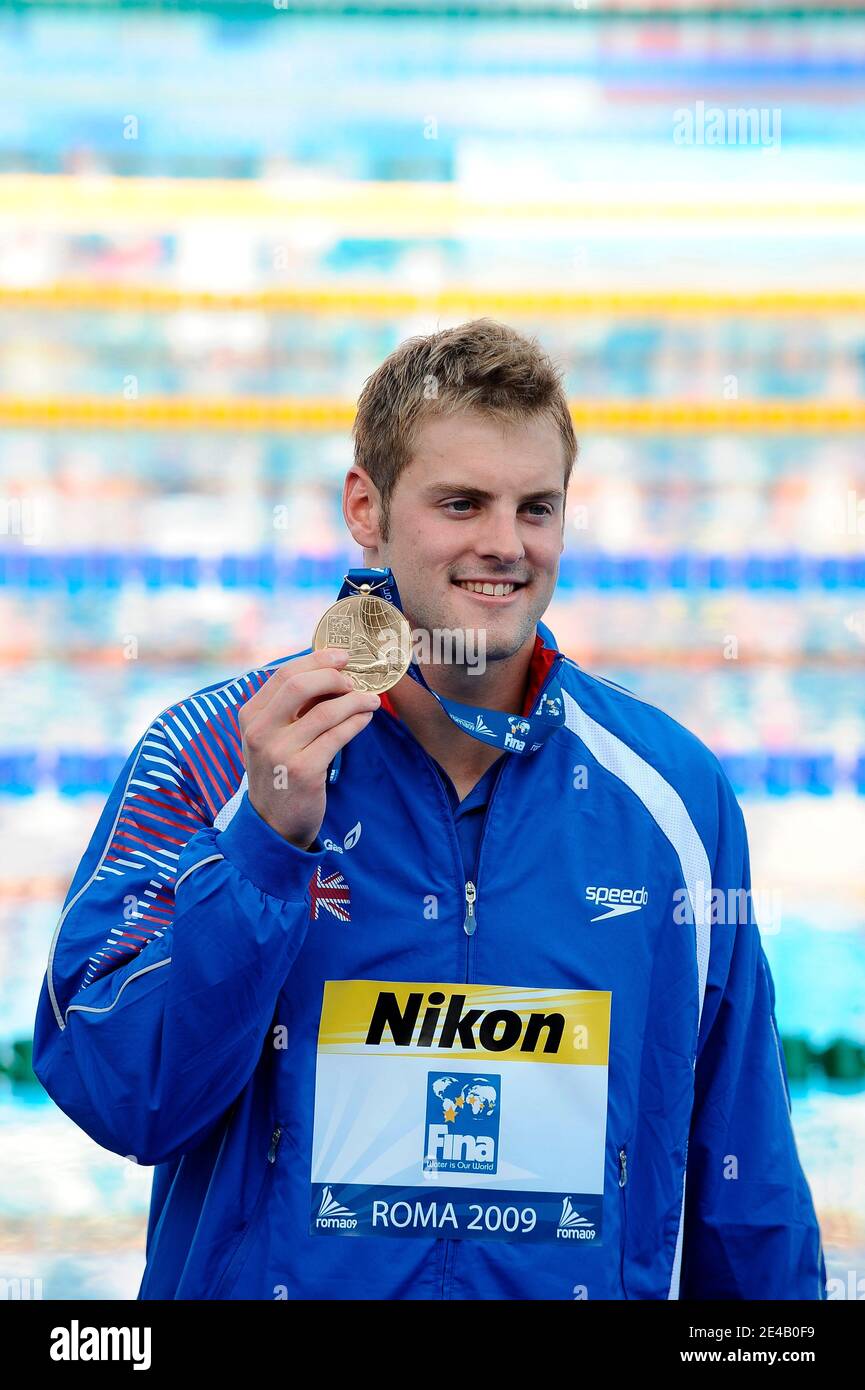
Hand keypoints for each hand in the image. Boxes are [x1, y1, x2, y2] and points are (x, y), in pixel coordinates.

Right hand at [238, 648, 379, 848]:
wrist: (272, 825)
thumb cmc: (278, 773)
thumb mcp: (270, 737)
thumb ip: (289, 707)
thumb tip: (328, 672)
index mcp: (250, 716)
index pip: (284, 673)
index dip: (317, 659)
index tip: (342, 656)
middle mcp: (260, 731)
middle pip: (300, 684)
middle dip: (334, 675)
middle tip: (356, 678)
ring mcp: (280, 752)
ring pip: (325, 710)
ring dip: (355, 700)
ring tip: (370, 700)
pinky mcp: (304, 771)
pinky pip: (338, 735)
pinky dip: (357, 721)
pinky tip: (366, 717)